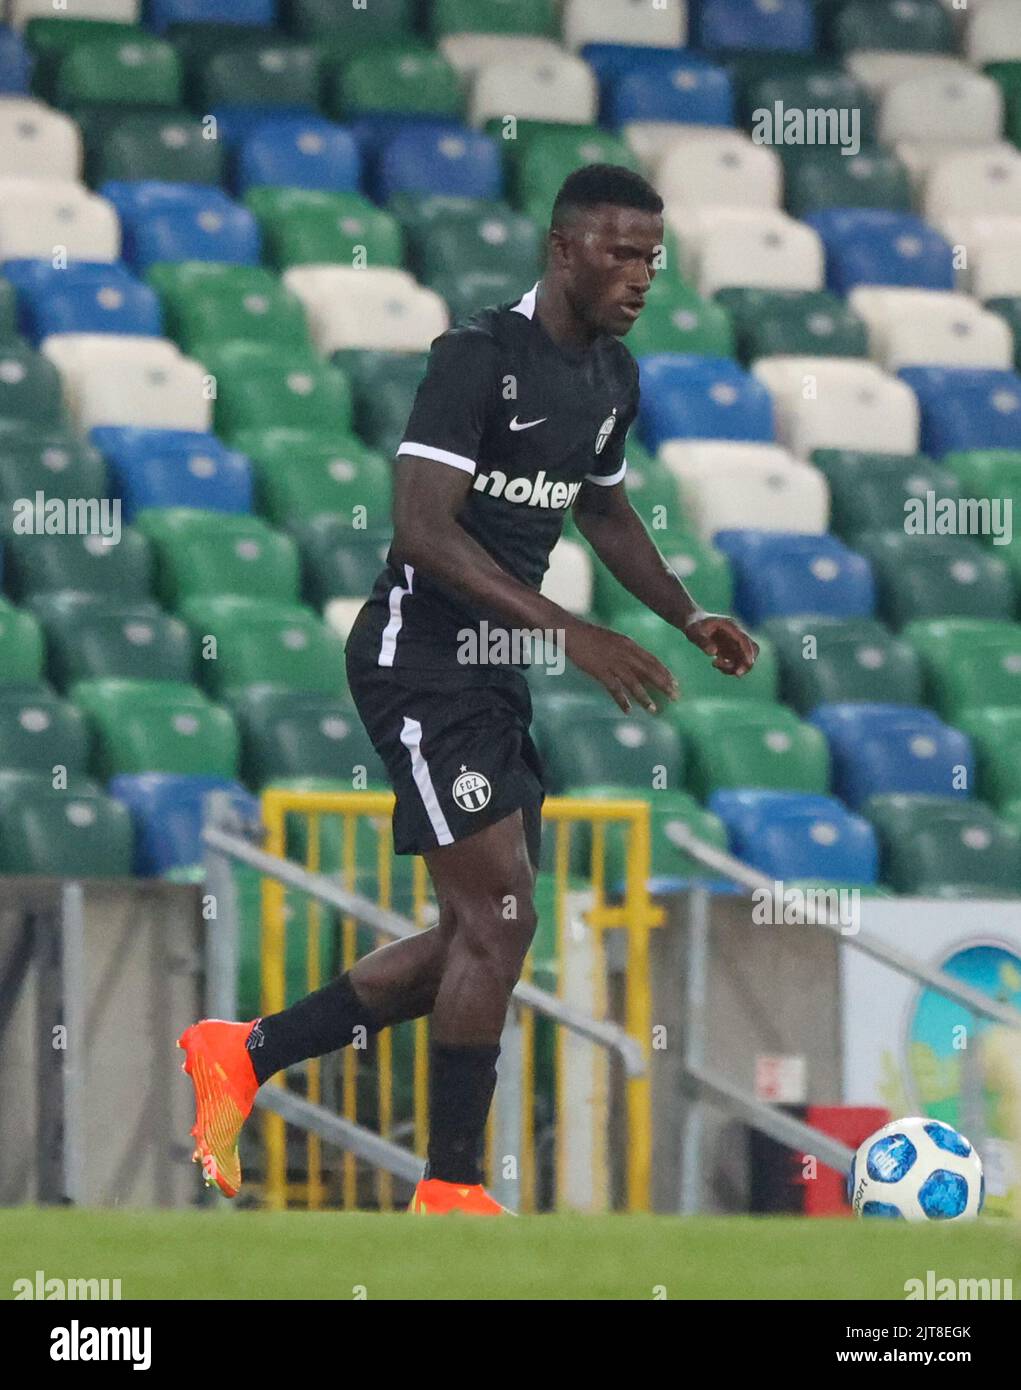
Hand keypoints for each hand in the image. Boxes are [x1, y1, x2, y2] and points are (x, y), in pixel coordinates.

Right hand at [564, 619, 678, 713]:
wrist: (572, 632)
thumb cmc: (592, 637)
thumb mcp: (615, 640)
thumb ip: (627, 652)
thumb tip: (639, 666)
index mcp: (629, 645)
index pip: (653, 661)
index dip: (665, 673)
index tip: (675, 684)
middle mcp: (625, 653)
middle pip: (649, 671)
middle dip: (663, 685)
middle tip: (675, 697)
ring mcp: (612, 662)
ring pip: (633, 682)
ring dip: (644, 697)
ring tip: (653, 709)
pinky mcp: (600, 671)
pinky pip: (614, 688)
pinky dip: (622, 700)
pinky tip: (628, 710)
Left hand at [685, 613, 757, 675]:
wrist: (693, 622)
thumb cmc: (693, 625)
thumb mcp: (693, 632)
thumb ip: (702, 642)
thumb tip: (713, 653)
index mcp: (730, 626)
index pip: (744, 640)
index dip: (748, 652)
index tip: (749, 663)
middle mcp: (735, 634)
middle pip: (752, 649)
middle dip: (747, 663)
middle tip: (737, 674)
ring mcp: (734, 643)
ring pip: (744, 658)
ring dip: (734, 666)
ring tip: (715, 663)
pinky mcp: (730, 650)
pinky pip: (735, 662)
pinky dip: (728, 667)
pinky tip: (714, 663)